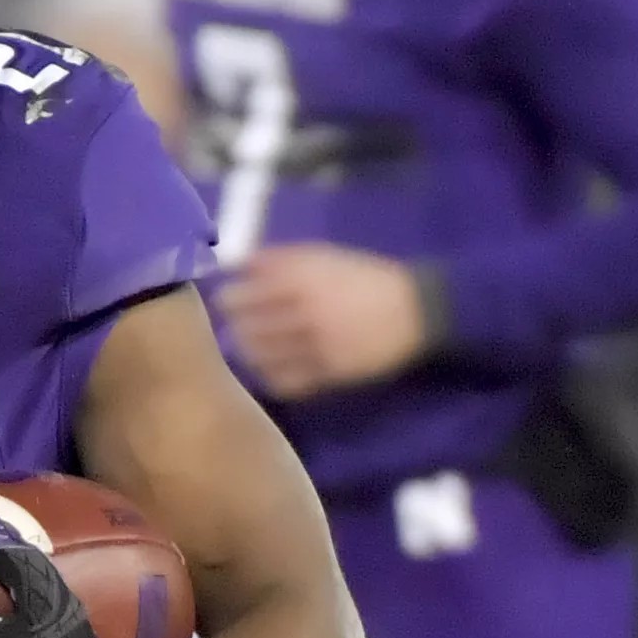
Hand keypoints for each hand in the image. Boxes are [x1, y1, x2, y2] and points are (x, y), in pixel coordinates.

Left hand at [217, 243, 429, 400]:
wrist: (415, 310)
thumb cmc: (364, 277)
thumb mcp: (325, 256)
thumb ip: (281, 258)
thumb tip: (239, 263)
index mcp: (304, 279)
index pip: (249, 293)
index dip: (229, 299)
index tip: (223, 300)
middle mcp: (307, 312)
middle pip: (251, 326)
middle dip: (234, 327)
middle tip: (232, 326)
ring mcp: (318, 345)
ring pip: (264, 356)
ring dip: (248, 352)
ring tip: (245, 347)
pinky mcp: (330, 372)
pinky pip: (288, 381)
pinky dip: (271, 377)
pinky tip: (268, 369)